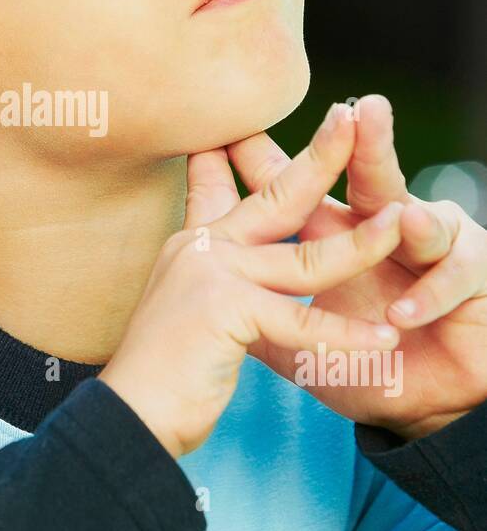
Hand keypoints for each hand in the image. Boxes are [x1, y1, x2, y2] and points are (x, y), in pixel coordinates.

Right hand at [101, 105, 402, 458]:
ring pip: (304, 258)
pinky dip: (345, 334)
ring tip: (400, 226)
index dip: (243, 150)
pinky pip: (300, 322)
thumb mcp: (181, 301)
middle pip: (277, 196)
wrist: (130, 412)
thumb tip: (205, 236)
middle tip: (350, 118)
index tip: (259, 118)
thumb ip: (202, 266)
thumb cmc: (160, 368)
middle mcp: (203, 247)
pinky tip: (382, 337)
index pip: (219, 183)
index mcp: (194, 243)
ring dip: (359, 245)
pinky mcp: (226, 310)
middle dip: (321, 156)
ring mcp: (213, 274)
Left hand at [227, 95, 486, 439]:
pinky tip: (405, 311)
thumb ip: (260, 308)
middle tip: (352, 112)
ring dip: (408, 223)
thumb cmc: (369, 364)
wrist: (431, 405)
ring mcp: (435, 250)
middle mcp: (388, 229)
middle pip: (369, 180)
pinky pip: (456, 276)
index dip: (271, 160)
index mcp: (339, 235)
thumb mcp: (302, 340)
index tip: (235, 129)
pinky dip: (431, 294)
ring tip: (402, 220)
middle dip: (361, 146)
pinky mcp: (474, 280)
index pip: (301, 189)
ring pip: (427, 219)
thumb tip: (198, 299)